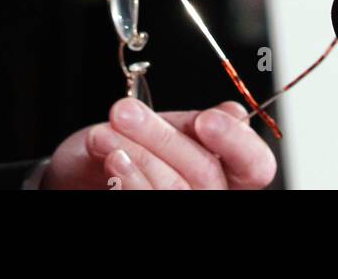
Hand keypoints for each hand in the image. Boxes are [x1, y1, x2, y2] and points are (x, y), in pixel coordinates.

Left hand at [40, 98, 275, 189]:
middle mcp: (211, 196)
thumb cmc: (122, 150)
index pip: (255, 165)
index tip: (206, 119)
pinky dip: (128, 178)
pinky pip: (151, 202)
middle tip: (125, 112)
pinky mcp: (158, 225)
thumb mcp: (158, 127)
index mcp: (226, 170)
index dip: (236, 142)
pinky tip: (112, 160)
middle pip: (207, 174)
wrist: (83, 173)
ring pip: (176, 189)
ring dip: (137, 154)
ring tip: (105, 133)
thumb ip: (192, 124)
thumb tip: (234, 113)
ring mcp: (187, 210)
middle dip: (162, 137)